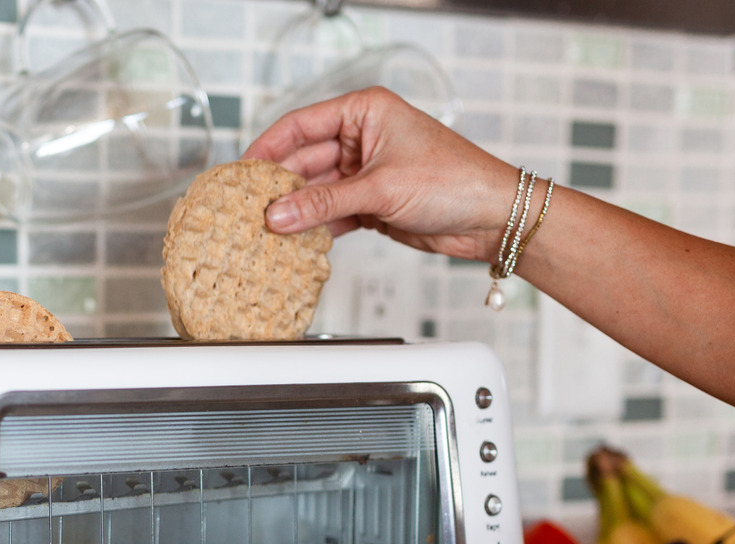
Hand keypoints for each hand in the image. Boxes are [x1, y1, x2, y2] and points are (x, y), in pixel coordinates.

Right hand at [241, 87, 518, 260]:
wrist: (492, 218)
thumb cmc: (456, 180)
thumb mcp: (381, 189)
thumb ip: (324, 204)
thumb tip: (279, 215)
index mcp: (365, 112)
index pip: (302, 124)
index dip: (268, 147)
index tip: (242, 170)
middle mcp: (363, 138)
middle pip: (304, 161)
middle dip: (280, 187)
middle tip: (250, 209)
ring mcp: (366, 172)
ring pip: (316, 191)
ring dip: (296, 212)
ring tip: (267, 230)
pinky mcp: (372, 203)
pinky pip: (331, 214)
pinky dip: (315, 228)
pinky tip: (296, 241)